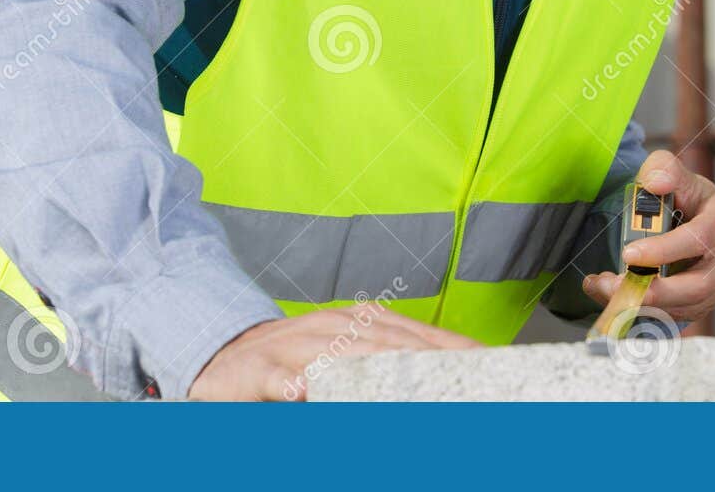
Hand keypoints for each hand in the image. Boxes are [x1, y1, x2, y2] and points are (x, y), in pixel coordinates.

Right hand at [187, 305, 480, 400]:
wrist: (226, 357)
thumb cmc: (298, 362)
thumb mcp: (347, 358)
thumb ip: (390, 368)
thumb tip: (446, 382)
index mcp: (360, 323)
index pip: (415, 335)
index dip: (451, 349)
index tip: (488, 362)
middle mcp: (334, 327)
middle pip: (388, 345)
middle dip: (428, 361)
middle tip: (464, 379)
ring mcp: (297, 346)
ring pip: (340, 358)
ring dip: (371, 371)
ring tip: (409, 387)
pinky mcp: (261, 370)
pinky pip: (280, 378)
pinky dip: (293, 384)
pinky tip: (306, 391)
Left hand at [581, 150, 714, 322]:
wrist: (684, 214)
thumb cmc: (678, 192)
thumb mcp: (669, 170)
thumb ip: (662, 168)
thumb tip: (656, 182)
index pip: (699, 239)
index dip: (664, 250)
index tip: (629, 254)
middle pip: (697, 285)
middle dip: (654, 291)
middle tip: (614, 288)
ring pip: (685, 306)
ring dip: (643, 304)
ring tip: (604, 289)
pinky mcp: (705, 303)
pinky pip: (677, 316)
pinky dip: (644, 312)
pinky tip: (615, 297)